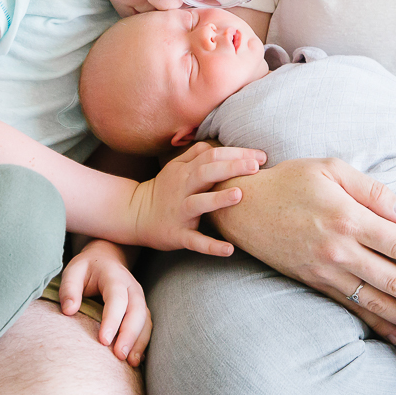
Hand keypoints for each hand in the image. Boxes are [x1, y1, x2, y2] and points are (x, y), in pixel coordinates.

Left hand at [58, 240, 149, 366]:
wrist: (107, 258)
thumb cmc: (87, 268)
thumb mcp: (73, 271)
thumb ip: (69, 289)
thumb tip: (69, 311)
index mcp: (114, 276)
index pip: (117, 298)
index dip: (112, 319)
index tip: (103, 340)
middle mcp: (132, 287)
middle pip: (137, 311)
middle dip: (130, 334)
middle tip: (119, 356)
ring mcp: (139, 299)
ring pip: (145, 321)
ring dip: (140, 342)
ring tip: (130, 362)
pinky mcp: (140, 310)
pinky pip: (146, 327)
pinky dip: (143, 343)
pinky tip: (135, 359)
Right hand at [129, 142, 263, 254]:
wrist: (134, 215)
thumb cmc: (163, 190)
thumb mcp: (175, 168)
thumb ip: (195, 154)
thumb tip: (218, 144)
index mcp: (185, 171)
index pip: (212, 156)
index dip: (236, 154)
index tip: (260, 157)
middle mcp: (182, 189)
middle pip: (206, 172)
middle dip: (231, 168)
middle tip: (256, 166)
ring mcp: (180, 212)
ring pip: (198, 203)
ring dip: (218, 199)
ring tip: (240, 195)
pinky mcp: (177, 234)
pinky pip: (194, 241)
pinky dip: (211, 246)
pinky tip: (229, 249)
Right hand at [210, 158, 395, 341]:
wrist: (242, 208)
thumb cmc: (290, 181)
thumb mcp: (331, 169)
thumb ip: (373, 191)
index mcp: (349, 217)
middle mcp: (339, 249)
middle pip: (394, 281)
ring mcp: (325, 271)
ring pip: (375, 302)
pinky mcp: (314, 283)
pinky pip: (352, 308)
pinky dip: (376, 324)